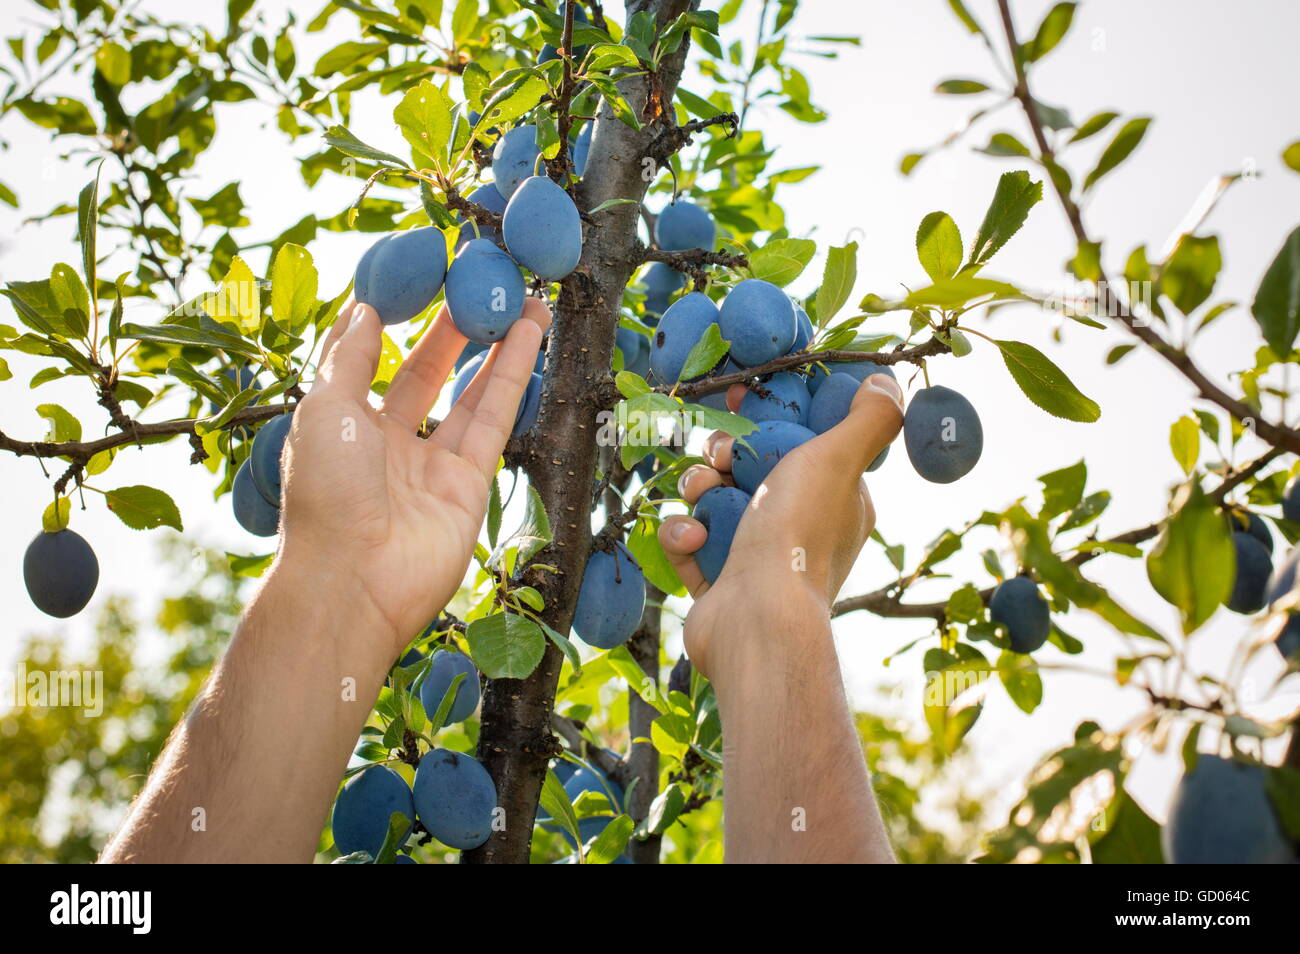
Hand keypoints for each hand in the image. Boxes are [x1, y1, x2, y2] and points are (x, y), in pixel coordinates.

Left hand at [276, 298, 549, 662]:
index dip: (402, 320)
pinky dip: (513, 376)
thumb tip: (365, 308)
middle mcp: (389, 444)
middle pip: (429, 374)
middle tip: (483, 284)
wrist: (354, 578)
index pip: (376, 362)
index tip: (426, 279)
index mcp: (345, 426)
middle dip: (457, 329)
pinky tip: (529, 336)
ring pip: (471, 394)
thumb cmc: (325, 492)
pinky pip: (495, 421)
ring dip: (497, 346)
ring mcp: (433, 466)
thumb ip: (347, 356)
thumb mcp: (324, 408)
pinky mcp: (471, 485)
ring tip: (522, 301)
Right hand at [657, 374, 904, 677]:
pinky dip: (685, 538)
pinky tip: (692, 541)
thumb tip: (885, 384)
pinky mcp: (718, 582)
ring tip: (700, 497)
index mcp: (836, 500)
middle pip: (750, 469)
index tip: (742, 397)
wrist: (755, 621)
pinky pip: (691, 544)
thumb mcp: (838, 461)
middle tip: (720, 457)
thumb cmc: (798, 537)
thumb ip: (868, 420)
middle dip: (724, 454)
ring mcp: (757, 559)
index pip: (803, 443)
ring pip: (714, 502)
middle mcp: (800, 529)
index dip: (771, 416)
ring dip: (698, 491)